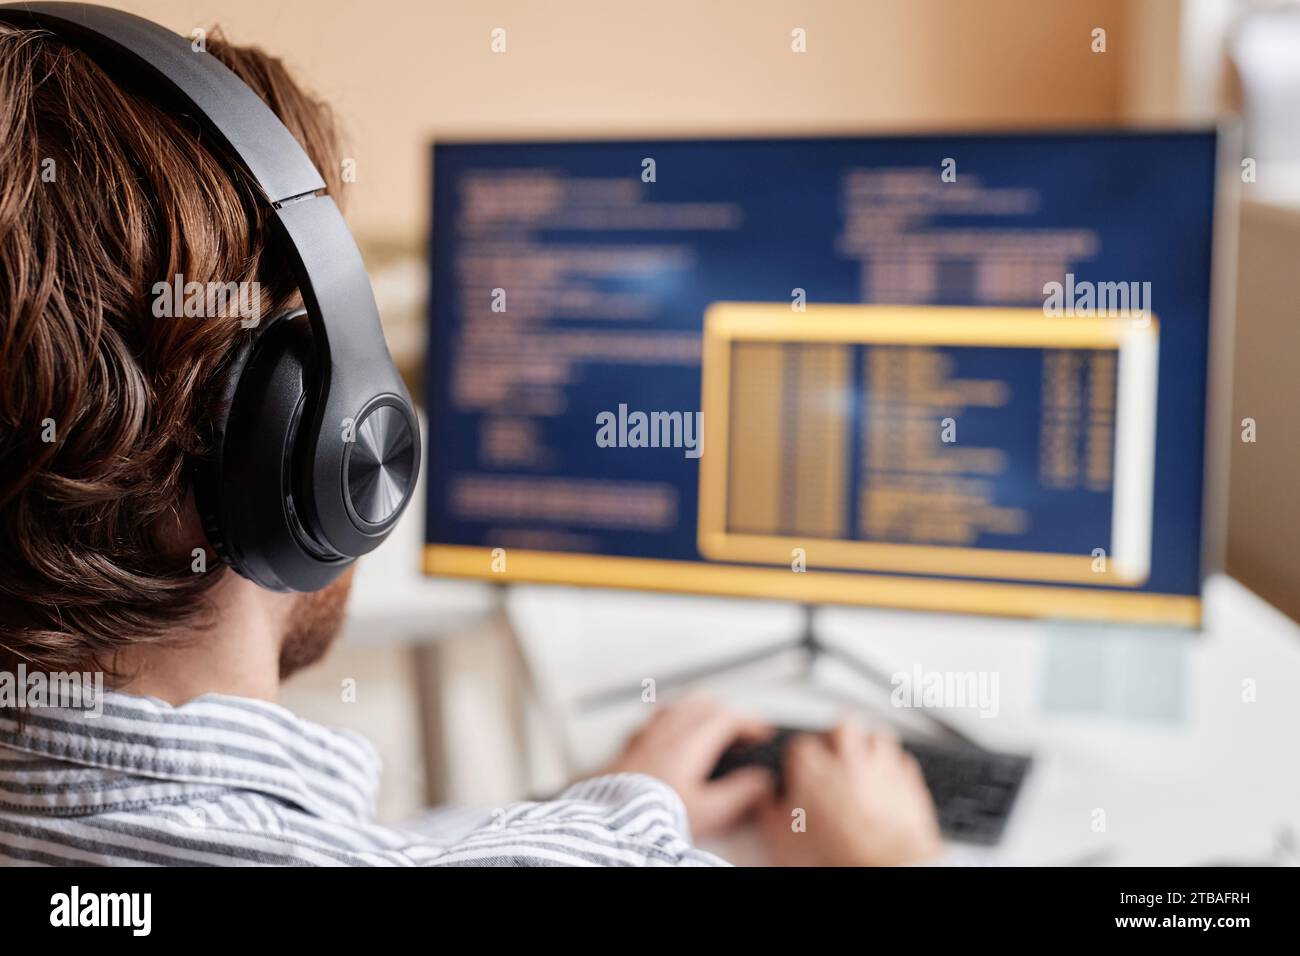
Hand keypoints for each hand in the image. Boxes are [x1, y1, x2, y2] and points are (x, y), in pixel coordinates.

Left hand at [603, 696, 774, 839]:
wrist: (610, 824)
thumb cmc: (654, 815)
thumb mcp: (709, 811)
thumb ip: (739, 794)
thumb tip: (759, 783)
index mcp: (690, 741)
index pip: (727, 717)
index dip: (750, 723)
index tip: (761, 734)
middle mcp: (665, 731)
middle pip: (702, 703)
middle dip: (725, 712)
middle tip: (738, 731)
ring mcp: (643, 735)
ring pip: (675, 706)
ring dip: (697, 711)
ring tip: (706, 728)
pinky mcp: (626, 746)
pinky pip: (652, 720)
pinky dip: (670, 721)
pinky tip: (666, 736)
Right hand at [759, 719, 941, 865]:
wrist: (880, 868)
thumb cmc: (834, 855)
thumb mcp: (779, 838)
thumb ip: (767, 810)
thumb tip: (763, 799)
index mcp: (812, 765)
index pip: (799, 744)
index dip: (798, 759)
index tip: (799, 772)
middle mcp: (848, 758)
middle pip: (841, 727)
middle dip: (836, 737)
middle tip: (832, 753)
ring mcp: (881, 768)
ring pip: (877, 736)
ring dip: (869, 745)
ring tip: (862, 759)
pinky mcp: (908, 784)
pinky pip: (904, 762)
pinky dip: (895, 768)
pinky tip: (887, 780)